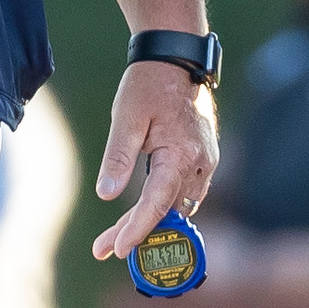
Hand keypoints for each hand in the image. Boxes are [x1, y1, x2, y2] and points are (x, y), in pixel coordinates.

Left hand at [91, 60, 218, 262]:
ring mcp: (205, 162)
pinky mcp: (201, 158)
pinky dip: (163, 205)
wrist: (176, 58)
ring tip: (115, 236)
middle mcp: (200, 164)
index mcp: (181, 155)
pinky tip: (142, 213)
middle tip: (103, 248)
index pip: (158, 203)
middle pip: (168, 211)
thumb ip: (118, 157)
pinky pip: (184, 192)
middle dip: (137, 232)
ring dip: (150, 221)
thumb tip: (106, 195)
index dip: (137, 228)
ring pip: (178, 205)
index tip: (118, 249)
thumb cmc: (149, 84)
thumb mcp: (126, 117)